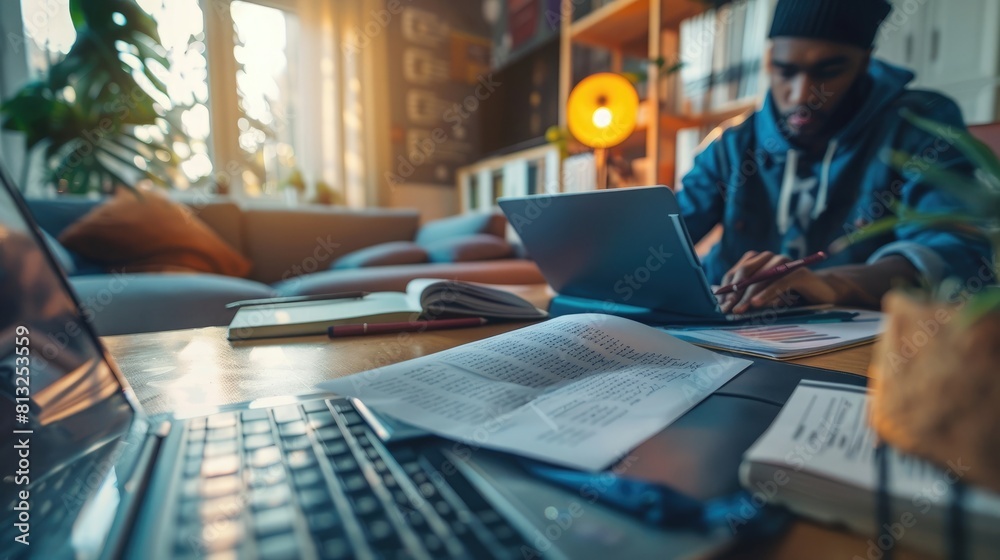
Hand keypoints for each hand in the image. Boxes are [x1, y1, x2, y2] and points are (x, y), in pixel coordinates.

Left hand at [718, 251, 841, 313]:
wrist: (823, 293)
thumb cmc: (791, 296)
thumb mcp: (766, 296)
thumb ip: (749, 296)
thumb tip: (726, 305)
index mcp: (758, 260)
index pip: (736, 273)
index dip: (727, 289)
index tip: (719, 306)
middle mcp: (770, 258)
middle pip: (745, 273)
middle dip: (734, 293)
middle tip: (726, 310)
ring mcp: (785, 262)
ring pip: (760, 278)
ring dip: (747, 295)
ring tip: (738, 310)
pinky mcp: (799, 271)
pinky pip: (778, 282)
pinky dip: (766, 293)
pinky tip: (756, 304)